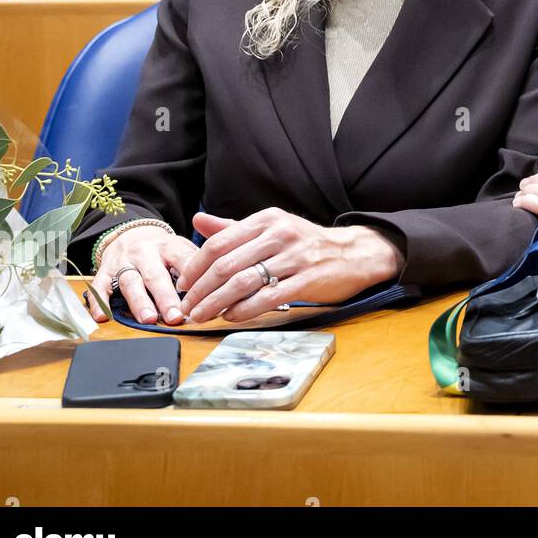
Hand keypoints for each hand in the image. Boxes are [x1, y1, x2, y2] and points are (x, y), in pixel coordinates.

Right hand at [88, 226, 200, 325]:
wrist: (132, 232)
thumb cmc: (164, 249)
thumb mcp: (182, 248)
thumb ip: (197, 262)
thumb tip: (220, 282)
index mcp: (169, 246)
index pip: (182, 260)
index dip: (192, 279)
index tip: (201, 296)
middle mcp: (145, 253)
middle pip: (155, 275)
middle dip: (166, 297)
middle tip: (176, 316)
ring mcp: (123, 262)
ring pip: (130, 282)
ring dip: (139, 302)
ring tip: (149, 319)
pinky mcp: (104, 271)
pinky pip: (99, 288)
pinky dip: (99, 303)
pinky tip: (102, 317)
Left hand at [175, 209, 401, 323]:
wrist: (355, 253)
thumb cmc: (307, 243)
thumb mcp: (273, 228)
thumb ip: (234, 228)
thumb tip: (198, 220)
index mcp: (267, 220)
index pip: (220, 242)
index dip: (195, 266)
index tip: (182, 284)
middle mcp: (280, 234)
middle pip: (226, 264)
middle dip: (200, 289)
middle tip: (187, 307)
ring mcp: (295, 257)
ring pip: (243, 282)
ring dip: (216, 303)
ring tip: (203, 316)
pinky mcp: (307, 279)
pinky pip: (268, 297)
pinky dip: (245, 310)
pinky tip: (232, 317)